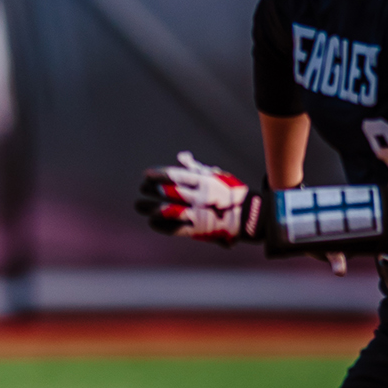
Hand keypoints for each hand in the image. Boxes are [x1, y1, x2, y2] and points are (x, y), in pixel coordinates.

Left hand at [136, 151, 264, 246]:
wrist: (248, 216)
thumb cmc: (228, 192)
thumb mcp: (215, 177)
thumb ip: (196, 169)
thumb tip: (182, 156)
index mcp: (205, 182)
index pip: (176, 176)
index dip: (158, 175)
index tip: (146, 176)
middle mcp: (200, 198)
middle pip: (169, 192)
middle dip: (152, 190)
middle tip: (142, 188)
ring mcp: (199, 215)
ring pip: (168, 211)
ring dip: (150, 209)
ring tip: (139, 206)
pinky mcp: (198, 230)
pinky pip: (174, 229)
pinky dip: (160, 225)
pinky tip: (152, 221)